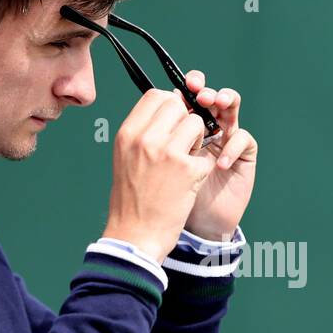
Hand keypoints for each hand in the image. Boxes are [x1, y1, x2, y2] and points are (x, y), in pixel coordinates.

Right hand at [103, 89, 217, 263]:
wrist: (135, 236)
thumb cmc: (132, 200)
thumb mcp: (126, 159)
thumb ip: (143, 133)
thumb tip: (168, 109)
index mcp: (128, 133)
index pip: (155, 96)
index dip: (170, 106)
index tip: (173, 122)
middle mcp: (145, 138)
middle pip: (178, 105)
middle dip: (186, 120)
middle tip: (183, 143)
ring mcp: (167, 152)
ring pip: (197, 124)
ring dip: (198, 142)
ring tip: (185, 163)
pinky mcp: (188, 170)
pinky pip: (206, 154)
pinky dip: (203, 168)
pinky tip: (190, 183)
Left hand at [177, 69, 256, 241]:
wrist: (192, 225)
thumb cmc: (169, 197)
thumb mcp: (159, 162)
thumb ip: (161, 134)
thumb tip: (161, 101)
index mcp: (183, 126)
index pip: (188, 96)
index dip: (187, 87)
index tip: (183, 86)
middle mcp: (206, 129)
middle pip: (210, 96)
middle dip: (205, 90)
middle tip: (200, 94)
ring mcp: (226, 140)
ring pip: (231, 108)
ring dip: (225, 100)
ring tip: (217, 104)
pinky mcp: (243, 156)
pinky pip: (242, 138)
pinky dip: (232, 146)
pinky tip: (220, 163)